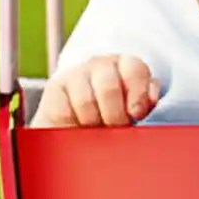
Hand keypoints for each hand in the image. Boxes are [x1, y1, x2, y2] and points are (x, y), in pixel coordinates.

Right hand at [30, 55, 159, 127]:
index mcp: (127, 66)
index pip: (135, 69)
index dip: (138, 94)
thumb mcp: (137, 110)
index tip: (136, 115)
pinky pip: (63, 111)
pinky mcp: (54, 90)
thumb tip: (142, 108)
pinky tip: (77, 131)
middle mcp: (100, 65)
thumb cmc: (118, 117)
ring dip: (94, 124)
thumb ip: (144, 105)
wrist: (81, 124)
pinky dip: (72, 127)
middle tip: (115, 130)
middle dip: (115, 116)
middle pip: (109, 87)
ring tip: (97, 134)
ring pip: (86, 102)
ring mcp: (75, 75)